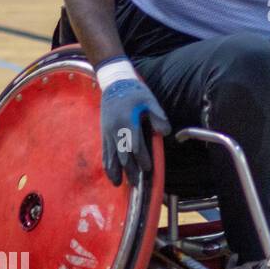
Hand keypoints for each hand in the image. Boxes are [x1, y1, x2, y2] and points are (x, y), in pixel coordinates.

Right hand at [97, 57, 170, 185]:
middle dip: (130, 169)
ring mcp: (107, 133)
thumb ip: (158, 117)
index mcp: (127, 123)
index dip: (142, 158)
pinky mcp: (104, 133)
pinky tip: (112, 174)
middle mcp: (115, 130)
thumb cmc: (135, 92)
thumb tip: (165, 133)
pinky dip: (107, 164)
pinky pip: (105, 152)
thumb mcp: (150, 101)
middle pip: (122, 154)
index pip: (135, 146)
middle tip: (137, 183)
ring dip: (116, 171)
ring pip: (111, 156)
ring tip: (120, 184)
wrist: (114, 83)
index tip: (148, 169)